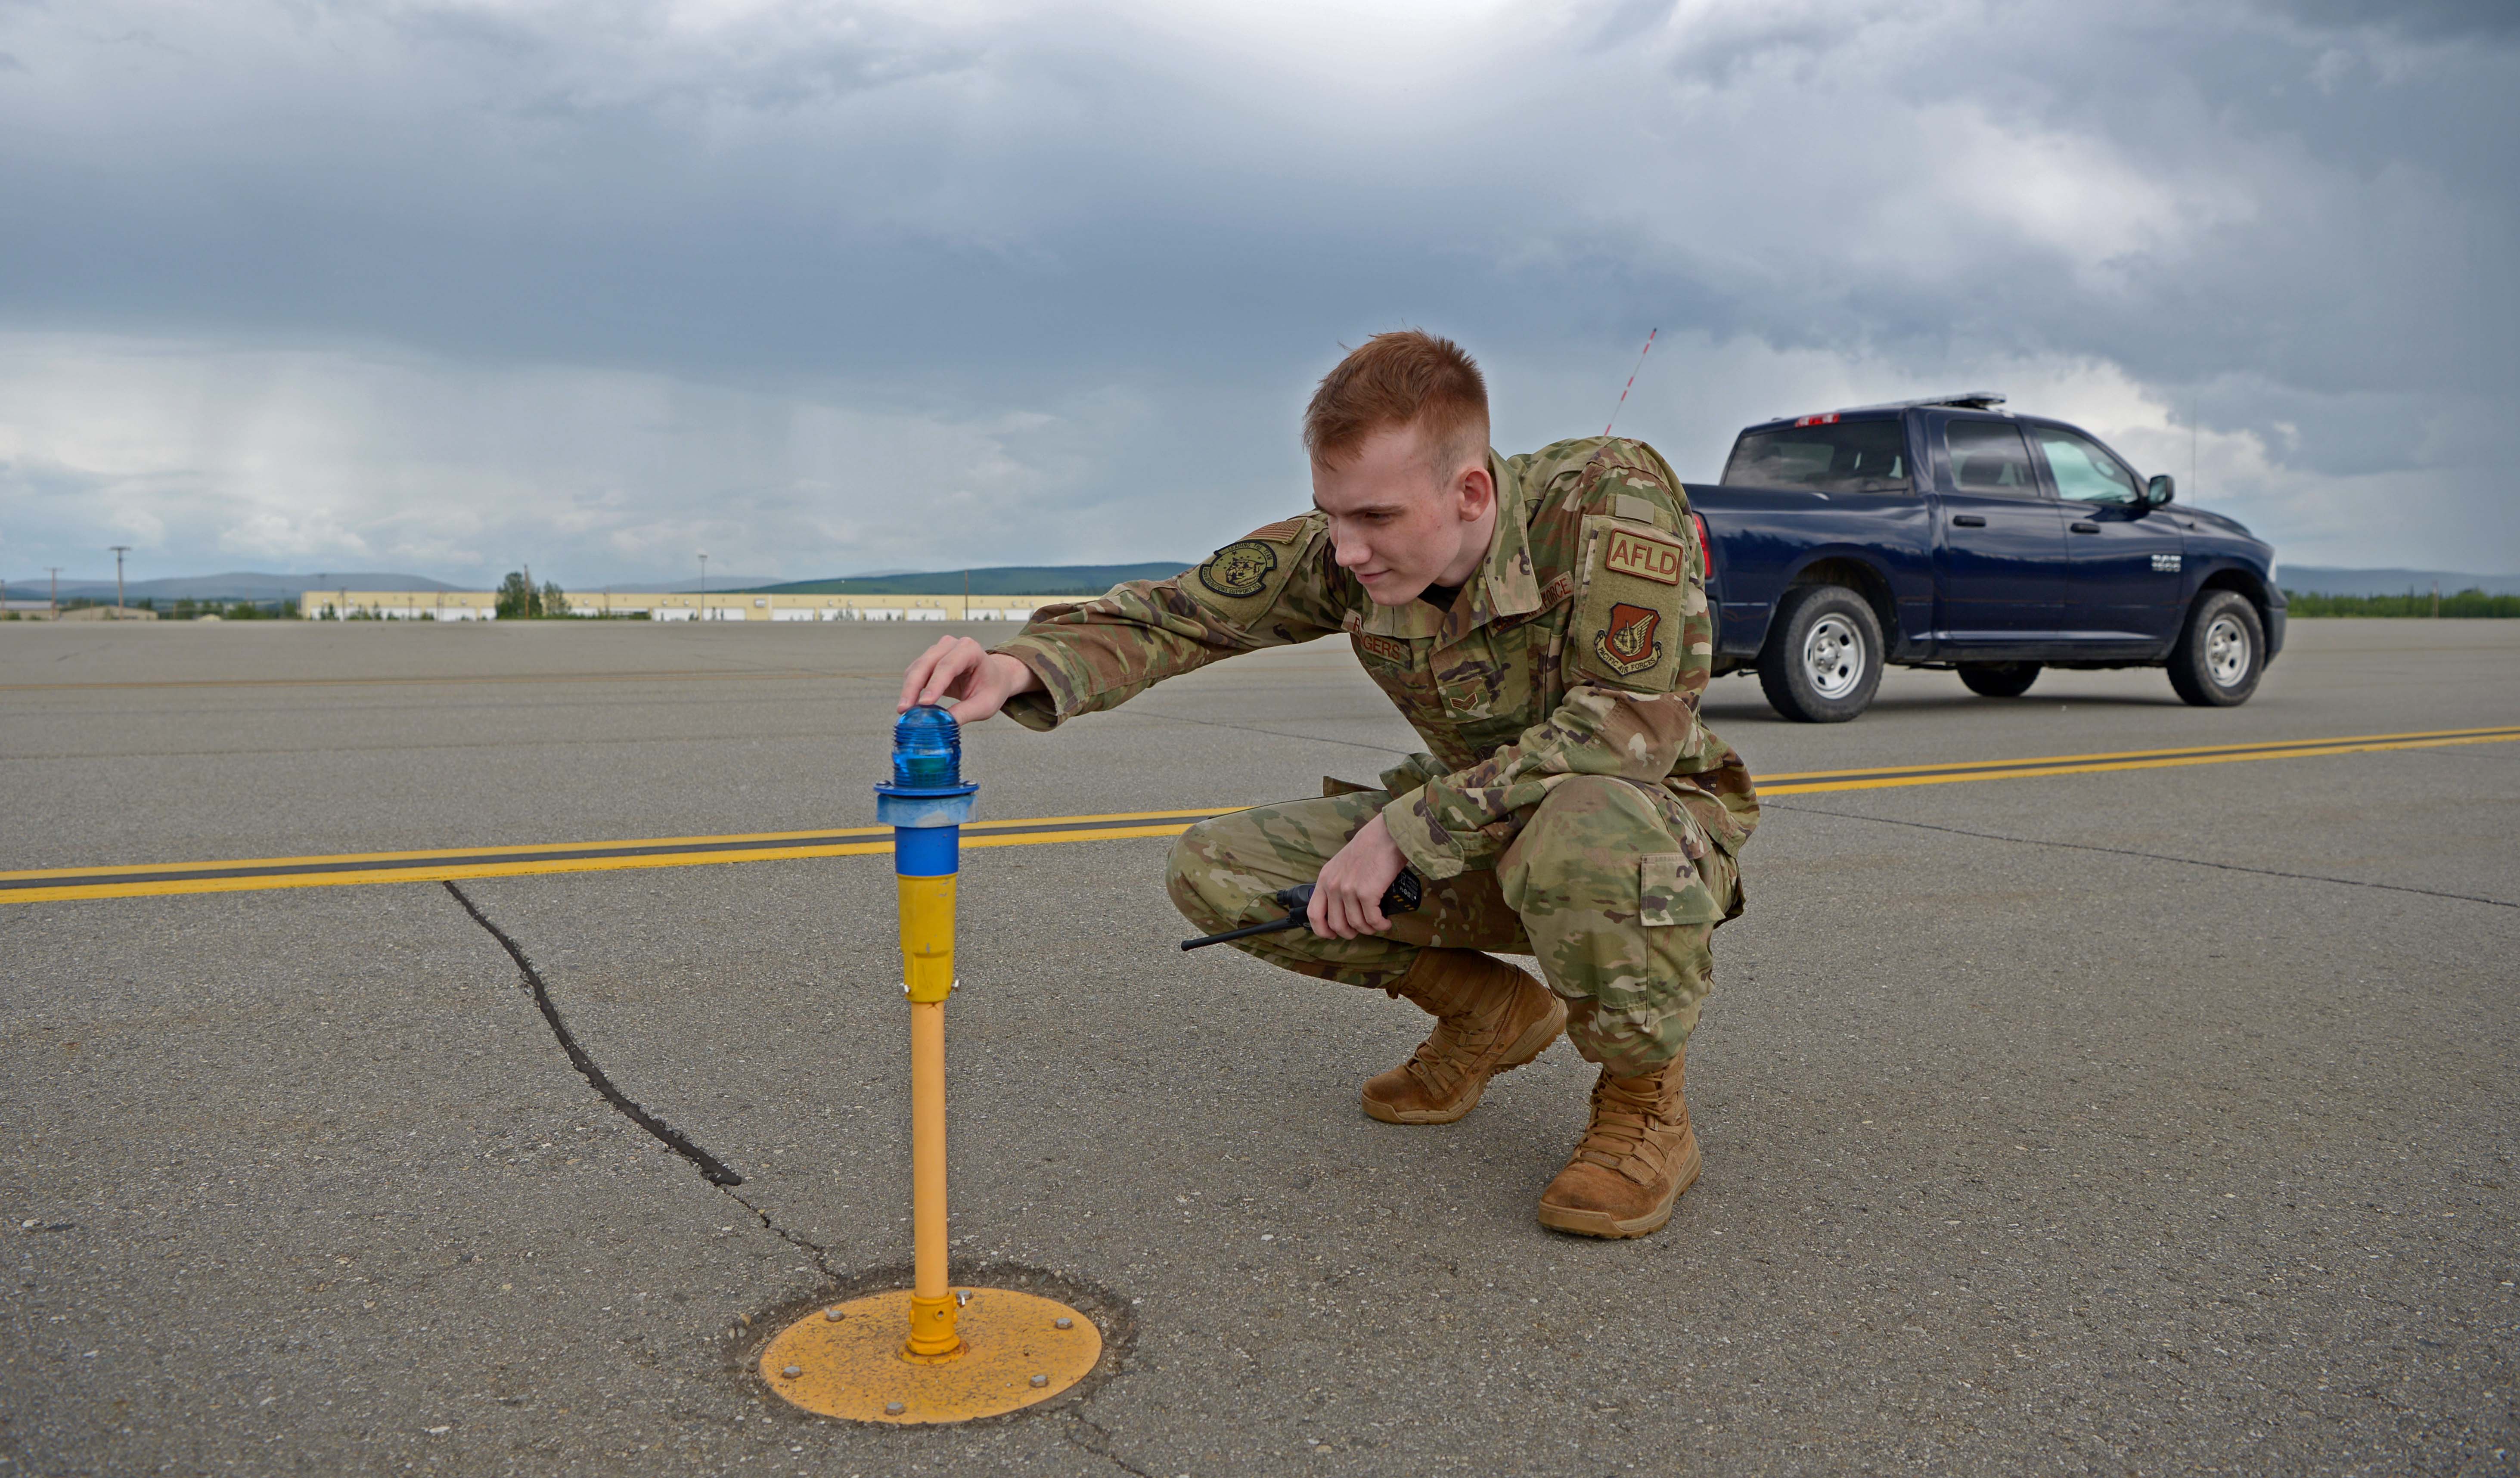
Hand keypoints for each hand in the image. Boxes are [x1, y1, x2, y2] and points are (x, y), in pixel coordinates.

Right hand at [896, 636, 1041, 721]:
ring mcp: (938, 650)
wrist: (994, 678)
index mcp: (970, 650)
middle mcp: (952, 645)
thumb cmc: (992, 688)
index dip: (934, 684)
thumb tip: (942, 724)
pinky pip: (914, 673)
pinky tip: (909, 705)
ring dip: (908, 689)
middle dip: (913, 687)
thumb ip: (965, 713)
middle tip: (904, 709)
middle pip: (926, 664)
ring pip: (916, 668)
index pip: (948, 666)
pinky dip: (910, 689)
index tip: (924, 703)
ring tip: (904, 711)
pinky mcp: (929, 660)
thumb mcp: (985, 704)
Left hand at [1310, 812, 1407, 938]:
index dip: (1322, 930)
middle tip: (1361, 929)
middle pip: (1336, 924)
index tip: (1332, 935)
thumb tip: (1345, 907)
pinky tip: (1385, 923)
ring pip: (1356, 925)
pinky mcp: (1367, 893)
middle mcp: (1333, 885)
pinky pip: (1372, 920)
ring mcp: (1349, 890)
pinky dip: (1380, 925)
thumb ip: (1339, 882)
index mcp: (1325, 879)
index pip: (1314, 913)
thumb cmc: (1370, 847)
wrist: (1387, 835)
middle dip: (1350, 933)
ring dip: (1369, 930)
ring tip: (1378, 925)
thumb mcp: (1342, 864)